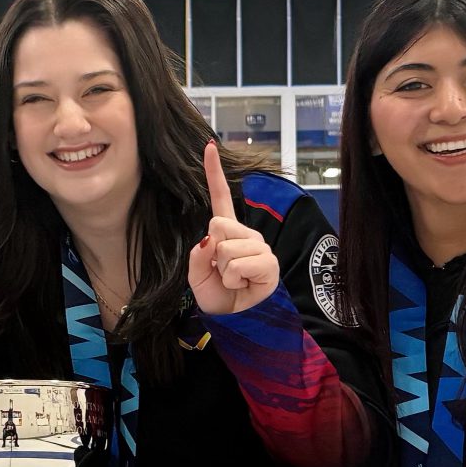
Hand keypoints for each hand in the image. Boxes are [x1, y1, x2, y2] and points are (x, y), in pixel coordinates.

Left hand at [187, 143, 278, 315]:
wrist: (235, 320)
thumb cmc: (217, 296)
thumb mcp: (197, 276)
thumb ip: (197, 256)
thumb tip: (210, 239)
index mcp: (227, 232)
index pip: (221, 198)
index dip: (214, 173)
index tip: (209, 146)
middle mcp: (246, 235)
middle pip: (218, 226)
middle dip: (212, 253)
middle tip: (222, 272)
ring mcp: (259, 247)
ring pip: (226, 249)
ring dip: (223, 272)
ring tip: (233, 281)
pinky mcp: (268, 263)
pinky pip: (239, 264)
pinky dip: (233, 279)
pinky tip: (243, 285)